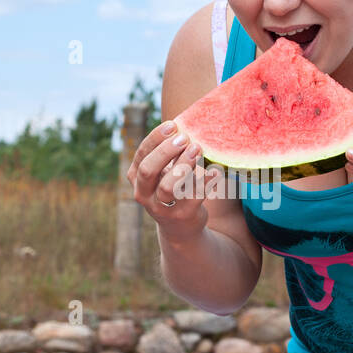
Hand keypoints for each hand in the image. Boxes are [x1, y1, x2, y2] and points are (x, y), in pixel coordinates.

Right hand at [125, 120, 208, 241]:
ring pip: (168, 187)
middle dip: (166, 151)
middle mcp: (143, 194)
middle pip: (148, 170)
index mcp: (136, 177)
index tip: (173, 125)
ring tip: (198, 149)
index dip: (156, 138)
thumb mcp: (163, 172)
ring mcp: (161, 208)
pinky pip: (193, 197)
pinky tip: (215, 170)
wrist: (181, 227)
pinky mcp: (181, 216)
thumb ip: (166, 153)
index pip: (142, 154)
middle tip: (185, 138)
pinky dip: (205, 181)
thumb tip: (184, 125)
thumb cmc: (172, 189)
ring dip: (183, 165)